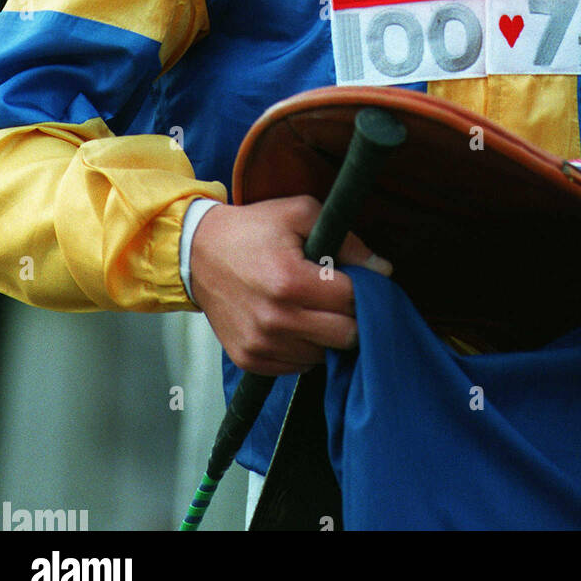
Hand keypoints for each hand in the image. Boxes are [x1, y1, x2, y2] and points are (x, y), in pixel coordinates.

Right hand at [189, 196, 389, 374]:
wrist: (197, 253)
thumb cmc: (254, 229)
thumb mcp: (300, 214)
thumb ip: (347, 240)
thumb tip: (383, 270)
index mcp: (289, 281)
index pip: (352, 300)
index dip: (364, 289)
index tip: (360, 280)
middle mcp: (275, 319)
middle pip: (345, 336)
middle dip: (352, 316)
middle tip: (342, 298)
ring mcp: (261, 344)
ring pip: (324, 356)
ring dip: (328, 334)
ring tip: (314, 308)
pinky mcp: (250, 359)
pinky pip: (298, 366)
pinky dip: (304, 348)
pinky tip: (295, 322)